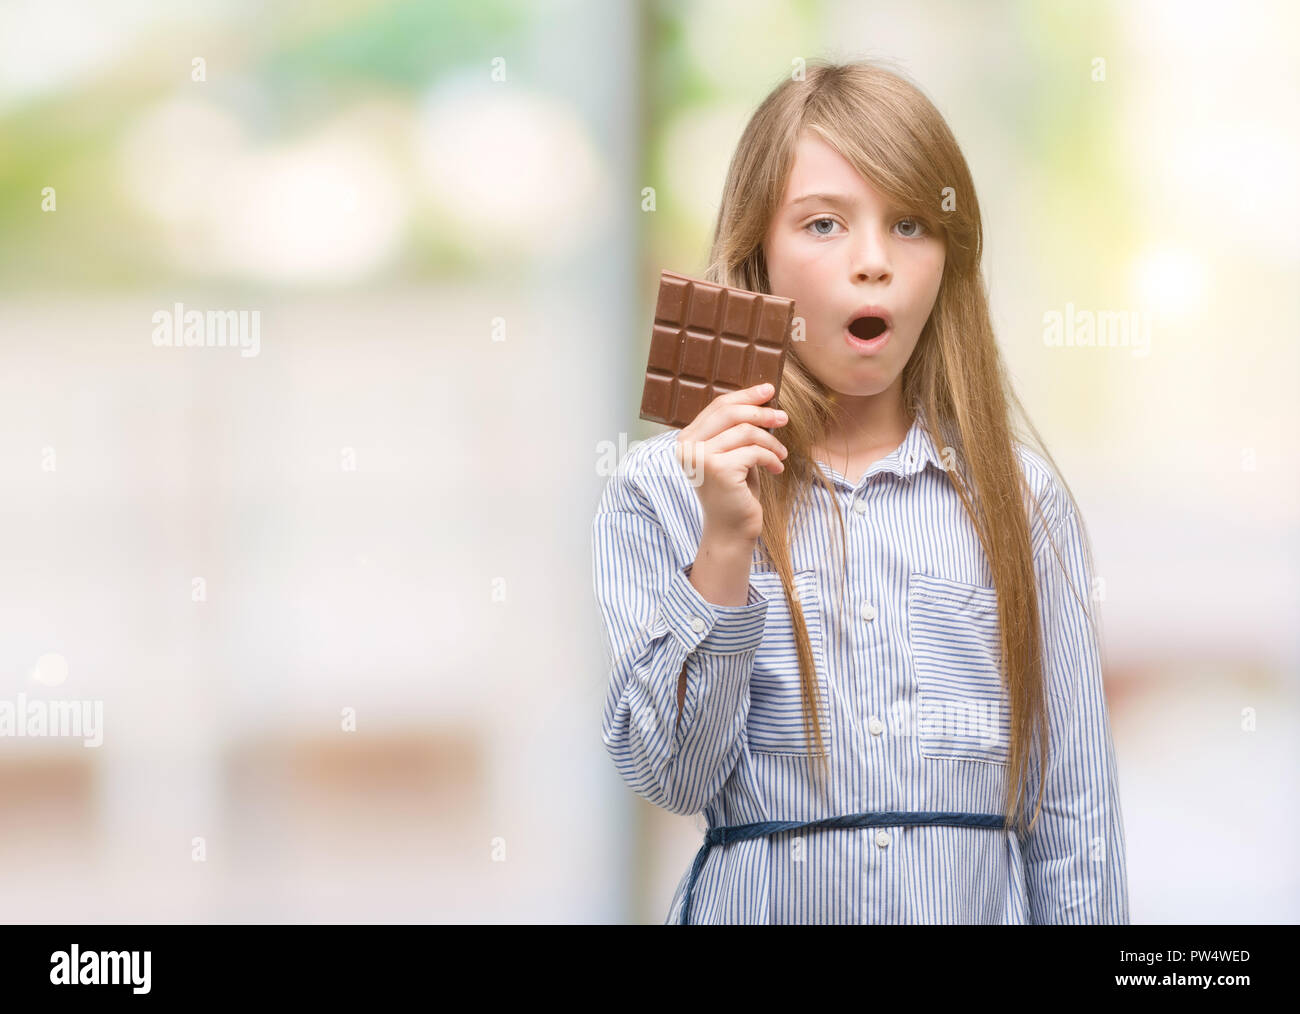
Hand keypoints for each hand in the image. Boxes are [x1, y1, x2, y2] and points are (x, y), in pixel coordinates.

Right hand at [673, 383, 788, 542]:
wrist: (731, 529)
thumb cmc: (735, 491)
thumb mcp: (733, 454)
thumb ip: (735, 429)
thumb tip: (761, 397)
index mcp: (686, 439)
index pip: (718, 406)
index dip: (746, 396)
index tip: (769, 390)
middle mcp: (687, 447)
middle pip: (730, 413)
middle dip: (761, 412)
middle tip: (783, 418)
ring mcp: (700, 458)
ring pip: (745, 431)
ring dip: (770, 441)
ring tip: (781, 454)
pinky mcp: (719, 469)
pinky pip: (754, 451)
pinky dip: (771, 458)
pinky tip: (777, 469)